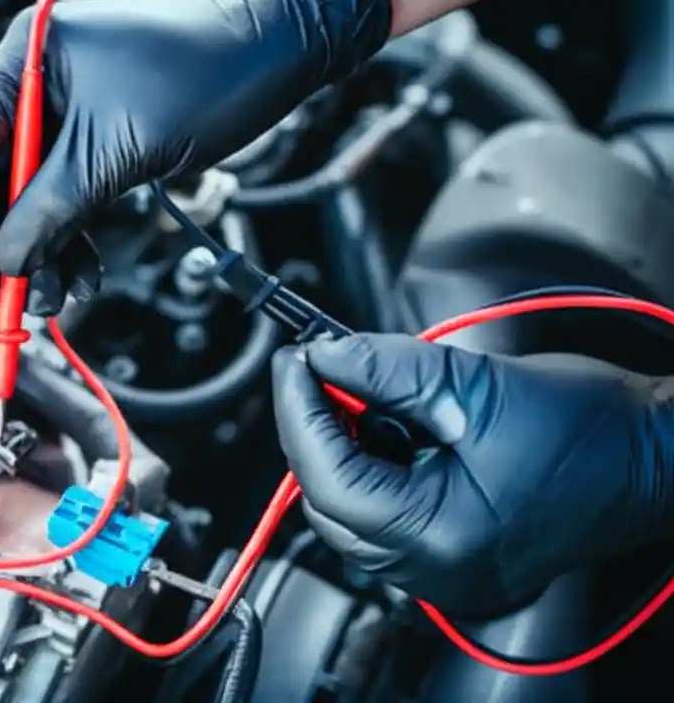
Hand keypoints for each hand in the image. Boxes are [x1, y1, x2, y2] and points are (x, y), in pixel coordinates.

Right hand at [0, 0, 391, 313]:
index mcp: (23, 62)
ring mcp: (59, 113)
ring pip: (21, 198)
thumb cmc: (206, 74)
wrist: (276, 54)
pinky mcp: (90, 140)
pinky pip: (58, 199)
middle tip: (13, 299)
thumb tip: (6, 262)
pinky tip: (83, 272)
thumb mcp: (116, 153)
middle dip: (0, 244)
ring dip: (36, 253)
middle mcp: (31, 84)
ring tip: (58, 295)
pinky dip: (66, 240)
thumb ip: (51, 209)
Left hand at [272, 334, 673, 615]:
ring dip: (342, 451)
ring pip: (350, 514)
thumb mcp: (473, 384)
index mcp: (441, 535)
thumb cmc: (589, 427)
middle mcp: (435, 571)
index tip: (294, 360)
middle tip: (320, 371)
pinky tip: (391, 433)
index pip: (329, 476)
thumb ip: (384, 370)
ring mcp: (443, 574)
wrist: (654, 457)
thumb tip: (322, 357)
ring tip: (365, 398)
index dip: (300, 410)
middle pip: (329, 501)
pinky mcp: (452, 561)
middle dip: (315, 430)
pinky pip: (383, 522)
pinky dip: (372, 473)